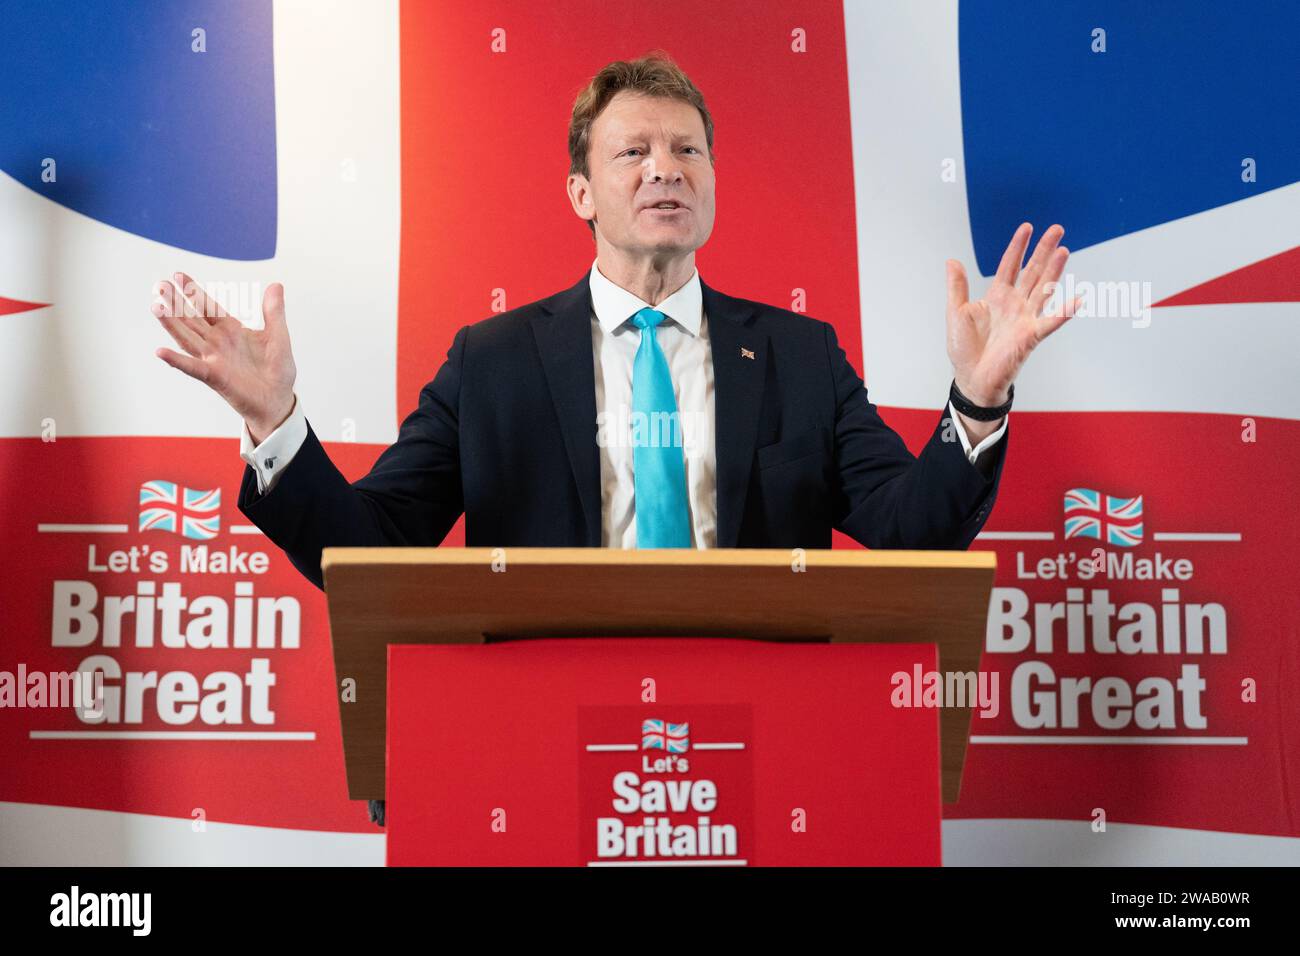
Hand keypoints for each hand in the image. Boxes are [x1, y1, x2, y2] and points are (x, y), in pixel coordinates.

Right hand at [151, 273, 296, 441]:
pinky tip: (161, 352)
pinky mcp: (215, 376)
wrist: (279, 399)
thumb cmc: (277, 370)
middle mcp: (217, 342)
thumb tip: (277, 285)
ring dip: (171, 324)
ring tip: (156, 307)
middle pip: (191, 318)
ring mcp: (214, 359)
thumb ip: (274, 311)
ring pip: (187, 338)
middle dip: (175, 302)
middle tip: (159, 284)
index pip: (207, 306)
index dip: (193, 291)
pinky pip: (193, 367)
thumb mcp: (278, 335)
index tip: (178, 275)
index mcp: (230, 329)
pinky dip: (177, 361)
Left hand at [945, 223, 1080, 407]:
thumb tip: (952, 260)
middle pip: (1033, 271)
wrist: (971, 378)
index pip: (1010, 265)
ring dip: (1055, 271)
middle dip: (1044, 250)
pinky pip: (1050, 322)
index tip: (1027, 227)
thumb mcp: (956, 313)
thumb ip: (957, 287)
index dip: (1018, 247)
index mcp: (996, 297)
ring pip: (1044, 289)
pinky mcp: (1031, 336)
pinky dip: (1064, 312)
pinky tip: (1076, 300)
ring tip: (1064, 251)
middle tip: (1057, 229)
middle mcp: (1014, 304)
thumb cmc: (965, 349)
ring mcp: (1025, 318)